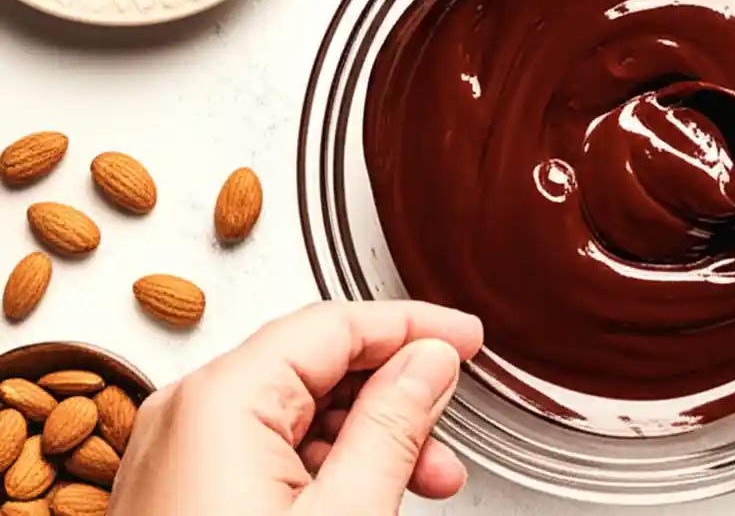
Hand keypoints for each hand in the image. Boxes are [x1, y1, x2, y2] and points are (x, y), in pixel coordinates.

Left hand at [108, 302, 483, 515]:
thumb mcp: (347, 515)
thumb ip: (394, 423)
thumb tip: (431, 360)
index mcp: (220, 403)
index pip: (332, 325)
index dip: (410, 325)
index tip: (466, 337)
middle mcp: (188, 417)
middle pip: (314, 365)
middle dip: (394, 392)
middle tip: (453, 418)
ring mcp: (180, 456)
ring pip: (297, 413)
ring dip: (370, 436)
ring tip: (429, 478)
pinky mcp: (186, 493)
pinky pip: (270, 453)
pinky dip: (329, 467)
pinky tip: (374, 495)